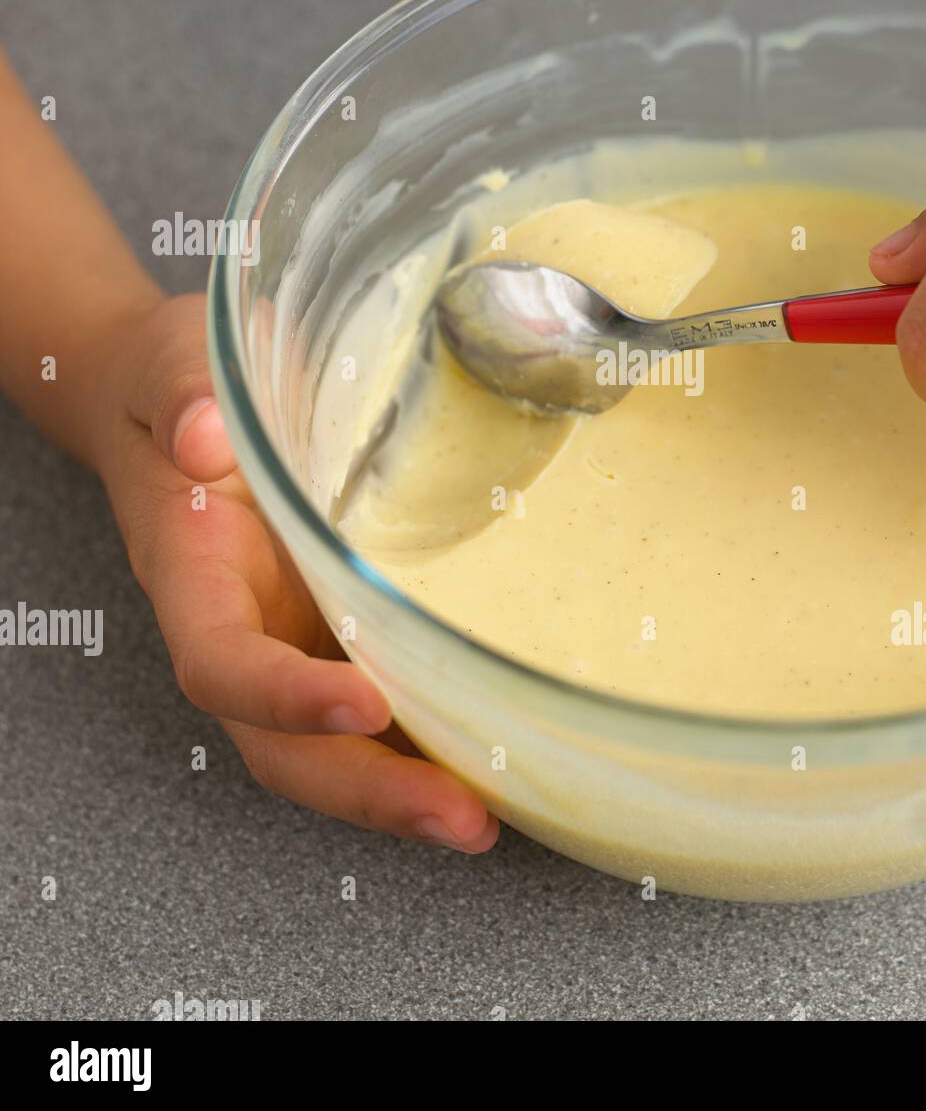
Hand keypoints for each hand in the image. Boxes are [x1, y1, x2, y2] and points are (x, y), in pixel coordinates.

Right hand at [89, 294, 497, 851]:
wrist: (184, 396)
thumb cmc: (176, 378)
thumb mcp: (174, 364)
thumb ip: (183, 394)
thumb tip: (203, 435)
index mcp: (192, 572)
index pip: (223, 661)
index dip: (283, 695)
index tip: (364, 700)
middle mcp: (242, 626)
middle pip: (284, 745)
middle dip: (368, 790)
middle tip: (460, 818)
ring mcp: (292, 637)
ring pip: (333, 747)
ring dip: (408, 789)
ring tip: (495, 813)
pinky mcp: (339, 628)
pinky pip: (379, 703)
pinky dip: (428, 742)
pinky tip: (495, 760)